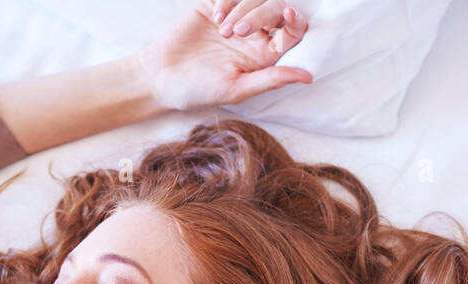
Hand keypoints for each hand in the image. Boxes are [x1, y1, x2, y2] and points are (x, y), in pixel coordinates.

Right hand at [134, 1, 312, 111]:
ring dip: (242, 7)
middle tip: (236, 31)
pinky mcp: (214, 5)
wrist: (159, 76)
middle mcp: (254, 35)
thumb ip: (271, 80)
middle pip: (276, 9)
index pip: (292, 33)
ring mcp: (235, 17)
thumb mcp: (236, 89)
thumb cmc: (197, 90)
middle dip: (262, 14)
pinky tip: (213, 15)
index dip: (296, 21)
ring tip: (220, 29)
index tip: (291, 14)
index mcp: (264, 56)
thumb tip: (308, 77)